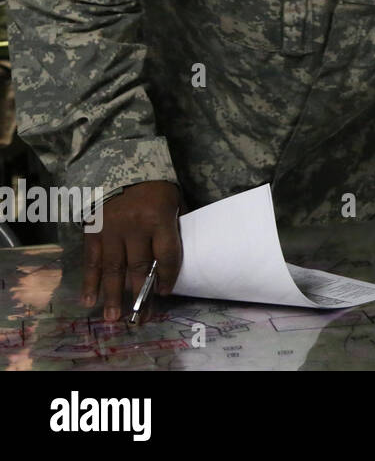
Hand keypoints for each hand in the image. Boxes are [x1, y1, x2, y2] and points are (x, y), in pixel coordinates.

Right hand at [83, 180, 181, 321]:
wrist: (119, 166)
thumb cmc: (154, 189)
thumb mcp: (173, 202)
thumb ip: (172, 229)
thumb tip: (171, 262)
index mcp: (159, 218)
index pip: (167, 254)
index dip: (167, 276)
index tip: (164, 293)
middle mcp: (134, 227)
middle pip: (138, 267)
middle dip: (140, 295)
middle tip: (139, 319)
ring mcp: (111, 231)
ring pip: (113, 269)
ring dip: (113, 296)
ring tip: (113, 318)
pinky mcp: (93, 232)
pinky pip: (92, 261)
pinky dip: (90, 282)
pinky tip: (89, 300)